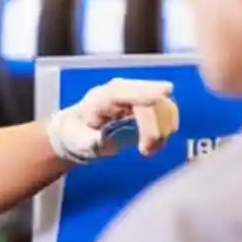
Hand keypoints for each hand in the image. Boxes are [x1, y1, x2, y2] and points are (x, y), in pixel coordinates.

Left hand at [46, 78, 178, 163]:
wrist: (79, 132)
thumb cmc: (75, 135)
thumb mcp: (76, 142)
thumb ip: (88, 142)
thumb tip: (99, 140)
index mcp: (99, 98)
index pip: (122, 90)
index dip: (144, 91)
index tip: (165, 91)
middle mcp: (119, 92)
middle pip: (148, 99)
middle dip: (154, 126)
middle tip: (147, 151)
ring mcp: (134, 96)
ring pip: (162, 105)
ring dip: (162, 130)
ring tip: (148, 151)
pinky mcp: (145, 104)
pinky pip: (165, 112)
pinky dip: (165, 130)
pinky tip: (154, 145)